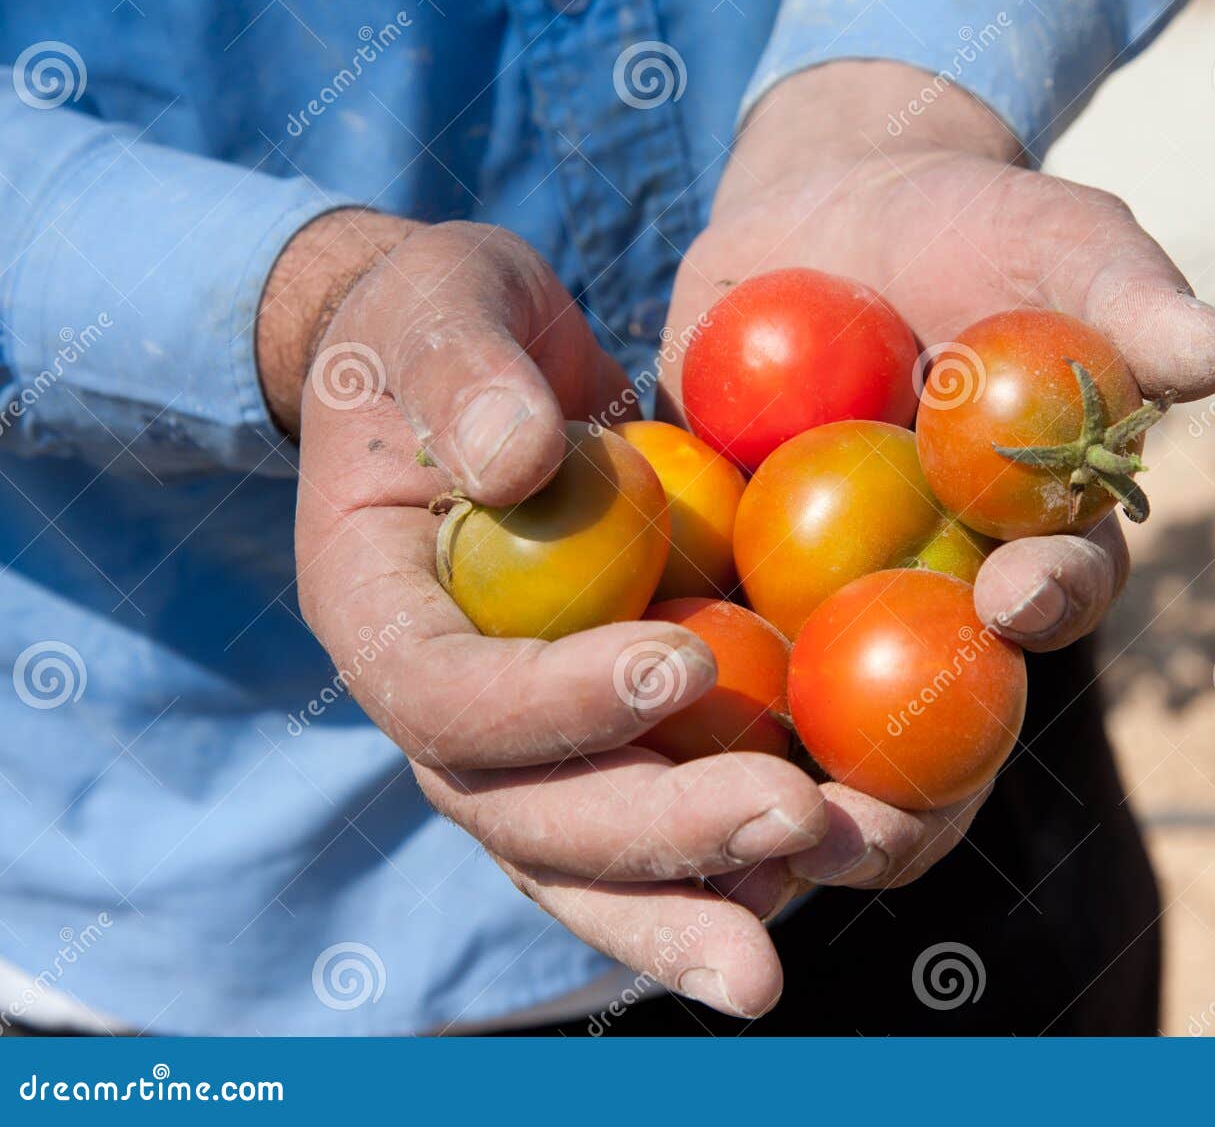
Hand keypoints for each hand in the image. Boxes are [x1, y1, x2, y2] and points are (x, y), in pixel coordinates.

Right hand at [265, 213, 826, 1017]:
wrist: (466, 371)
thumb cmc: (442, 329)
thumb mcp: (443, 312)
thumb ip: (465, 376)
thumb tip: (519, 457)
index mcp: (380, 616)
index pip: (443, 697)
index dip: (550, 702)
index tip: (680, 662)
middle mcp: (442, 710)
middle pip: (528, 818)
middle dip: (658, 838)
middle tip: (790, 823)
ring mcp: (521, 741)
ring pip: (587, 863)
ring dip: (700, 899)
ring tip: (818, 902)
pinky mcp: (596, 738)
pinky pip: (652, 824)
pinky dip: (732, 863)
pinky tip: (835, 862)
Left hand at [657, 63, 1214, 891]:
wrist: (834, 215)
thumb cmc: (970, 226)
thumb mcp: (1052, 241)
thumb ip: (1121, 297)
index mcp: (1037, 534)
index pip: (1059, 588)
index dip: (1050, 603)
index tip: (1013, 595)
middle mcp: (943, 597)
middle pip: (940, 727)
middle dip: (905, 794)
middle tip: (853, 823)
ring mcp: (833, 607)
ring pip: (812, 732)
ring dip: (773, 795)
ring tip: (729, 842)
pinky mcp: (732, 591)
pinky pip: (702, 661)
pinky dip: (666, 707)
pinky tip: (618, 739)